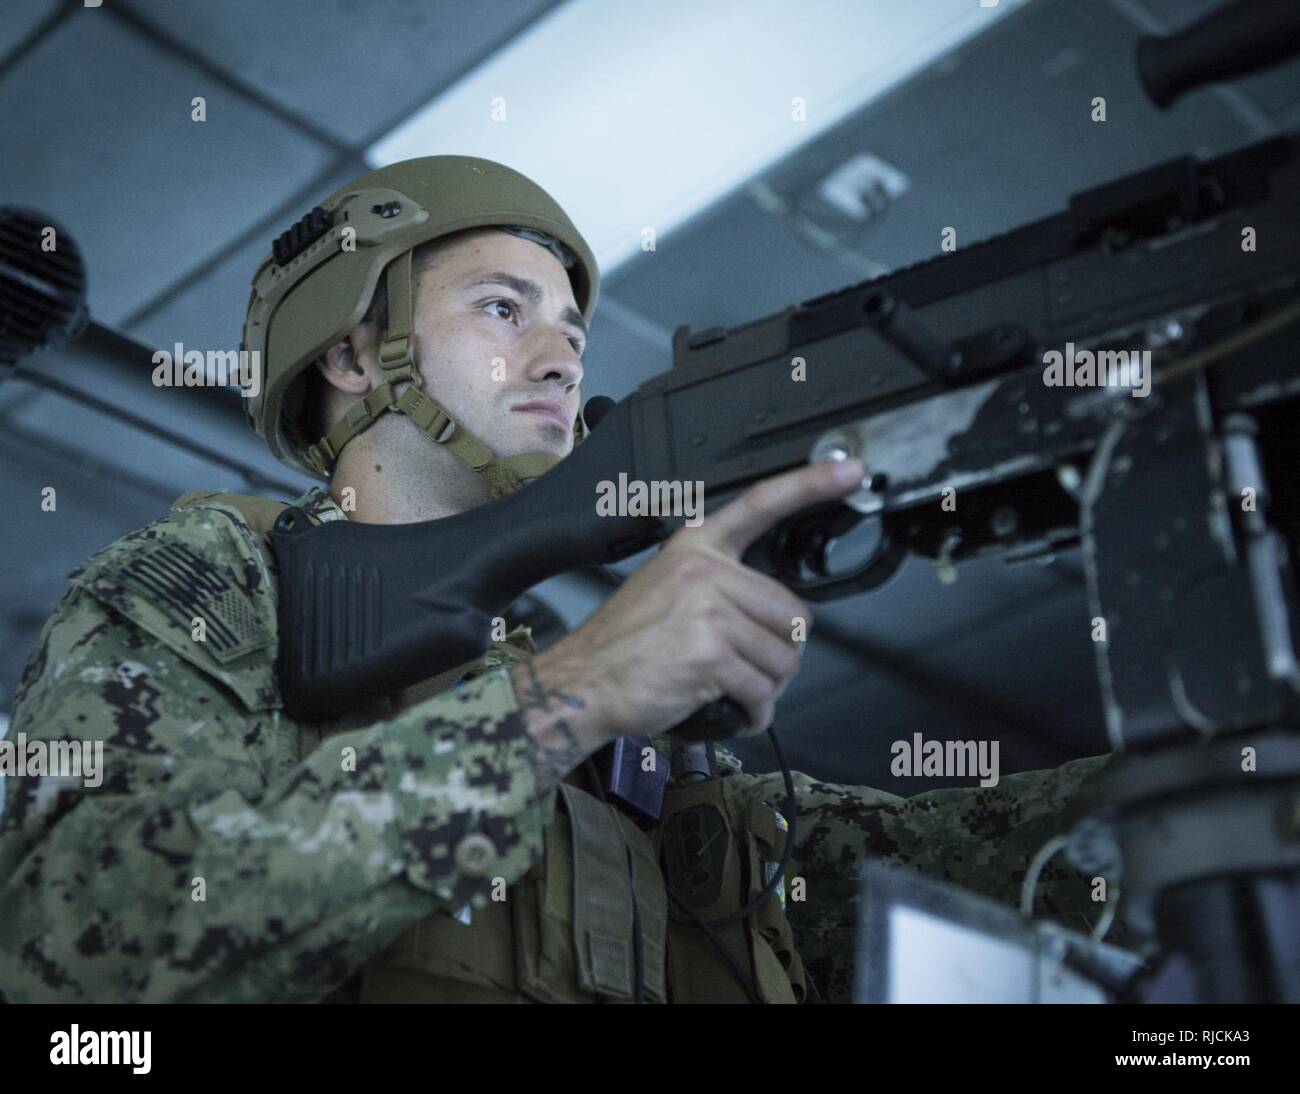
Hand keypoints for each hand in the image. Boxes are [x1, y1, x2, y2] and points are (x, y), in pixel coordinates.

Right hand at [525, 458, 865, 740]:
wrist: (583, 682)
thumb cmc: (624, 644)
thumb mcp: (665, 587)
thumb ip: (720, 584)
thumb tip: (777, 614)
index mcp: (696, 548)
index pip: (761, 504)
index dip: (810, 484)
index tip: (848, 469)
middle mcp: (705, 572)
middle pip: (792, 614)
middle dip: (779, 652)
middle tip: (749, 667)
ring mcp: (708, 612)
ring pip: (782, 658)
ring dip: (767, 687)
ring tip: (733, 689)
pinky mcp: (710, 655)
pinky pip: (761, 691)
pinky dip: (754, 712)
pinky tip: (735, 711)